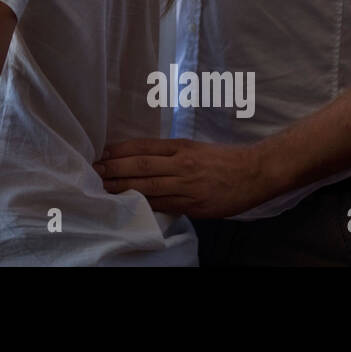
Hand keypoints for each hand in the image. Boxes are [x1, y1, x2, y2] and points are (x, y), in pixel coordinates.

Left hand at [92, 137, 280, 218]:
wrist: (255, 172)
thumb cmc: (224, 159)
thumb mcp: (194, 147)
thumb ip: (170, 153)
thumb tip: (141, 157)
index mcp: (180, 146)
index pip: (143, 146)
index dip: (120, 150)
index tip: (101, 152)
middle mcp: (181, 164)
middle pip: (141, 166)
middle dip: (115, 168)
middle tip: (95, 170)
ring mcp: (187, 186)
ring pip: (149, 187)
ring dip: (123, 188)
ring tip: (104, 187)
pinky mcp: (195, 205)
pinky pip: (164, 205)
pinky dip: (145, 204)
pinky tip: (129, 204)